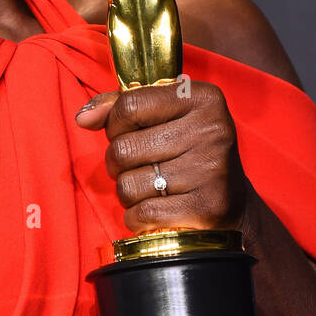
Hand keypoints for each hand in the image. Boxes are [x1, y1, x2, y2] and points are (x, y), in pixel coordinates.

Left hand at [74, 79, 246, 234]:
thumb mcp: (162, 116)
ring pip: (127, 185)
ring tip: (148, 188)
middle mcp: (211, 129)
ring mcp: (211, 169)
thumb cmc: (186, 151)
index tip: (127, 133)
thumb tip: (83, 118)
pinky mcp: (207, 206)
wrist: (232, 201)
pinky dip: (137, 217)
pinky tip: (154, 210)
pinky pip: (142, 213)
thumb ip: (119, 107)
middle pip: (123, 149)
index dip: (115, 125)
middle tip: (138, 167)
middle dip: (118, 163)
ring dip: (127, 192)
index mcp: (200, 97)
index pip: (129, 105)